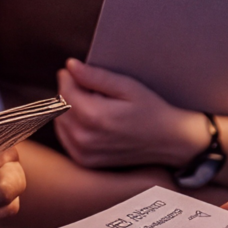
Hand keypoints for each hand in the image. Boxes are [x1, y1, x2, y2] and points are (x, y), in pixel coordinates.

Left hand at [55, 59, 204, 169]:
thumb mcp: (127, 87)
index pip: (65, 91)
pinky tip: (89, 120)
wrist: (167, 141)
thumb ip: (96, 76)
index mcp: (95, 117)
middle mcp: (85, 138)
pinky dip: (71, 126)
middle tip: (89, 88)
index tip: (72, 71)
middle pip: (60, 107)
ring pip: (60, 122)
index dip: (67, 78)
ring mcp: (83, 153)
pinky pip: (66, 138)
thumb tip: (70, 66)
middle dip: (69, 93)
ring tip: (93, 104)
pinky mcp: (85, 161)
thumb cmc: (150, 111)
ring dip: (68, 110)